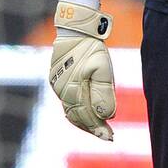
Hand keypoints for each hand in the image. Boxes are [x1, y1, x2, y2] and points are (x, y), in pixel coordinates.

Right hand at [49, 0, 115, 140]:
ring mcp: (57, 86)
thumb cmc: (91, 48)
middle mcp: (62, 91)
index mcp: (73, 89)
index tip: (111, 137)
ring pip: (71, 112)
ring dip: (85, 123)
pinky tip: (87, 116)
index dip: (99, 128)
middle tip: (108, 137)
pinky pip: (67, 104)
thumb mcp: (103, 68)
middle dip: (93, 128)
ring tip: (99, 130)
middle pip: (78, 118)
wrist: (75, 30)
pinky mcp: (56, 82)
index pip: (87, 116)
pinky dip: (77, 113)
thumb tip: (106, 116)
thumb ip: (104, 93)